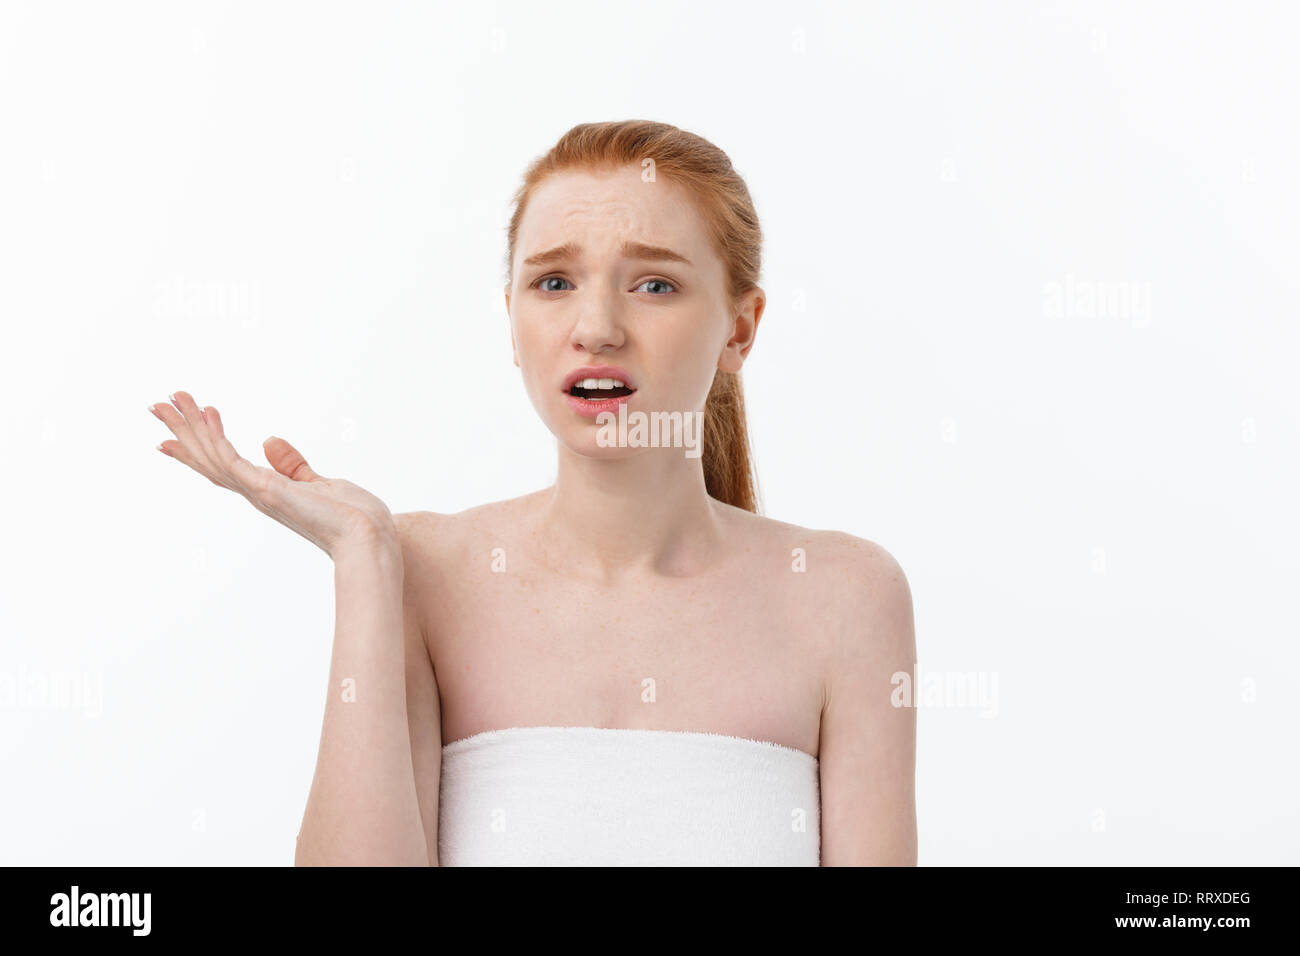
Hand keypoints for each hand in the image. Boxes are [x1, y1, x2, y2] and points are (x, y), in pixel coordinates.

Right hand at [149, 390, 396, 557]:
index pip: (223, 467)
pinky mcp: (268, 491)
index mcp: (267, 492)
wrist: (370, 539)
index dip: (197, 450)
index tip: (169, 438)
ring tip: (172, 399)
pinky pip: (233, 460)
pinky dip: (218, 437)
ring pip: (213, 456)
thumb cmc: (353, 517)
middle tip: (156, 406)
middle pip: (209, 460)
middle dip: (183, 432)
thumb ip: (294, 466)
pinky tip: (208, 413)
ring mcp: (260, 493)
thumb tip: (270, 440)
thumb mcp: (320, 483)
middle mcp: (257, 494)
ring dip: (191, 426)